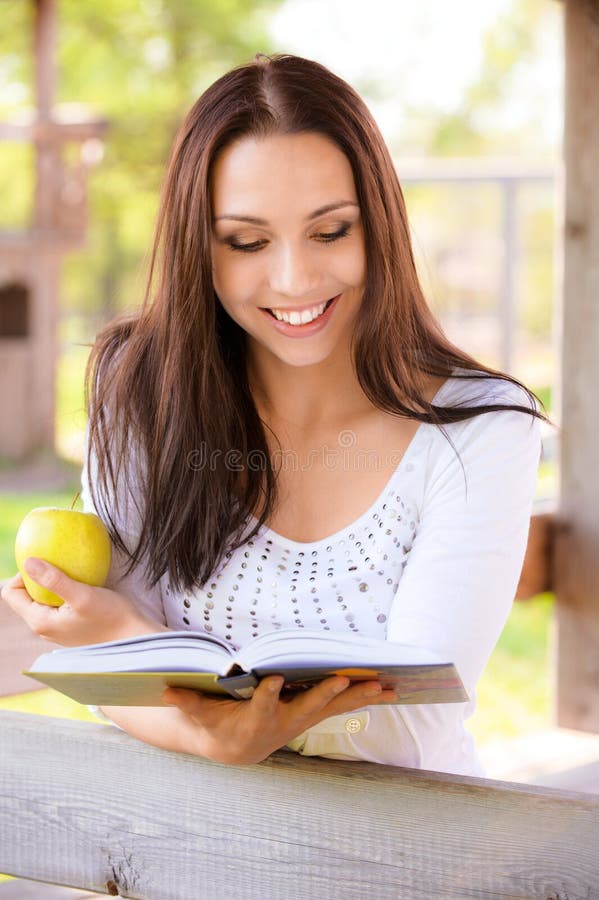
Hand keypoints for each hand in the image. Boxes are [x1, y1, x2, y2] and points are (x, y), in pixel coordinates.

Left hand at [1, 558, 164, 646]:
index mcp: (39, 621)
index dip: (21, 574)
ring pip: (40, 599)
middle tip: (58, 563)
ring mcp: (55, 628)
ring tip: (69, 571)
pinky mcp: (68, 625)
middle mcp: (42, 627)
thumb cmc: (110, 617)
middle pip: (23, 595)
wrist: (132, 637)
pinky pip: (54, 603)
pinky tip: (78, 583)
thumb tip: (28, 561)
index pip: (9, 593)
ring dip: (49, 583)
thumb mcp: (82, 595)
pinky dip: (60, 590)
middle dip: (36, 576)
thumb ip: (54, 579)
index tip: (46, 563)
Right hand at [162, 674, 396, 764]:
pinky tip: (389, 689)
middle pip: (307, 708)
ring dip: (358, 696)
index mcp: (253, 721)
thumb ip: (185, 702)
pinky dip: (364, 696)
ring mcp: (301, 719)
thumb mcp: (196, 713)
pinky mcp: (312, 714)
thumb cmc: (214, 724)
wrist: (235, 749)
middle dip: (325, 694)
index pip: (260, 707)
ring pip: (333, 707)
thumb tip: (163, 691)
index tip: (271, 679)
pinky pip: (341, 705)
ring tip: (386, 687)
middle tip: (342, 680)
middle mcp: (283, 723)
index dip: (266, 695)